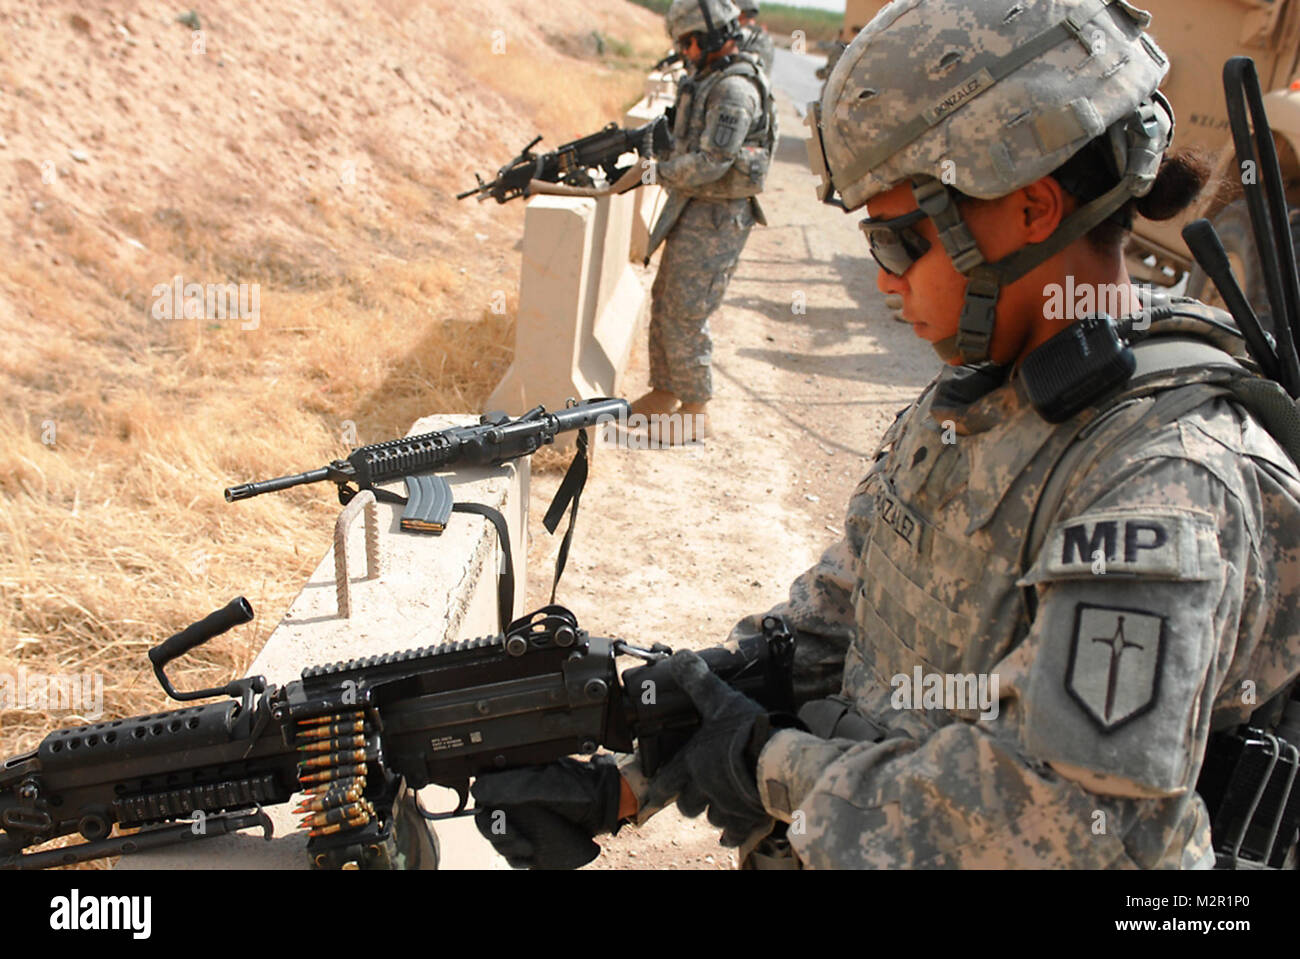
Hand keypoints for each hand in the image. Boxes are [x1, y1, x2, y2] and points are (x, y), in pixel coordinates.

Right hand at [471, 756, 622, 869]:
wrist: (603, 805)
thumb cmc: (577, 788)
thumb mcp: (543, 785)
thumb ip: (510, 786)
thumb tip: (477, 789)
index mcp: (510, 781)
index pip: (482, 800)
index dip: (487, 816)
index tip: (505, 826)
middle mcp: (513, 799)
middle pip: (488, 823)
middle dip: (500, 837)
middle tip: (521, 842)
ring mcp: (523, 819)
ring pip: (500, 841)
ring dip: (510, 850)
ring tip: (530, 850)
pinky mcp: (532, 836)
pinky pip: (515, 853)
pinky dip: (519, 859)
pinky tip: (530, 860)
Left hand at [645, 650, 773, 846]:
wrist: (777, 762)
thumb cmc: (745, 731)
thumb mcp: (720, 700)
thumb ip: (699, 682)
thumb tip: (679, 658)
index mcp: (693, 763)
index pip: (666, 781)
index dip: (660, 786)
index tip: (655, 791)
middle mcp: (704, 789)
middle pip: (687, 804)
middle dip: (689, 800)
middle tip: (695, 793)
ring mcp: (725, 807)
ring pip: (711, 817)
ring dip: (713, 811)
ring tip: (721, 802)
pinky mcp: (746, 820)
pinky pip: (734, 833)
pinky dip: (734, 831)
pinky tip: (736, 829)